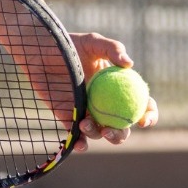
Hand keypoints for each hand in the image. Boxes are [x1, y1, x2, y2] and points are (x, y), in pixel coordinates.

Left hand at [69, 31, 157, 150]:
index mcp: (118, 87)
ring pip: (100, 133)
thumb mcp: (93, 42)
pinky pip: (77, 135)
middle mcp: (106, 103)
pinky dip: (81, 144)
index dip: (148, 115)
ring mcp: (88, 112)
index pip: (141, 104)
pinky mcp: (69, 117)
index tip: (143, 121)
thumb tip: (129, 64)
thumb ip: (113, 49)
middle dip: (120, 134)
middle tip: (110, 131)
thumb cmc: (70, 45)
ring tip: (84, 123)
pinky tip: (80, 144)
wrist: (39, 51)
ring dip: (97, 134)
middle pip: (122, 126)